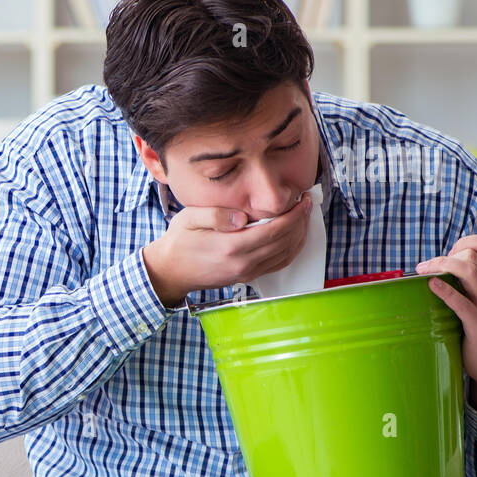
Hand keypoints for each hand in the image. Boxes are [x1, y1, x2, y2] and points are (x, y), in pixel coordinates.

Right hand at [143, 191, 311, 306]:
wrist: (170, 271)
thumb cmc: (179, 241)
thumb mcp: (189, 219)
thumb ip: (215, 215)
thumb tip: (242, 217)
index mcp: (230, 246)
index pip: (275, 229)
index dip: (294, 214)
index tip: (302, 198)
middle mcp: (242, 263)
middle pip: (285, 242)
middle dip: (301, 221)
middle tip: (306, 203)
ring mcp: (246, 273)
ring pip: (285, 255)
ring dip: (299, 235)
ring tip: (303, 217)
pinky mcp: (246, 277)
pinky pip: (277, 265)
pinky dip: (291, 250)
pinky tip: (294, 237)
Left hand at [415, 234, 476, 414]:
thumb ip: (472, 278)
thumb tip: (441, 261)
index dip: (465, 242)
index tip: (449, 253)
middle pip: (472, 256)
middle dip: (444, 257)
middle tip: (426, 267)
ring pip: (468, 272)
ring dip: (440, 266)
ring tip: (422, 271)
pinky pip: (461, 302)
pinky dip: (444, 290)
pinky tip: (431, 285)